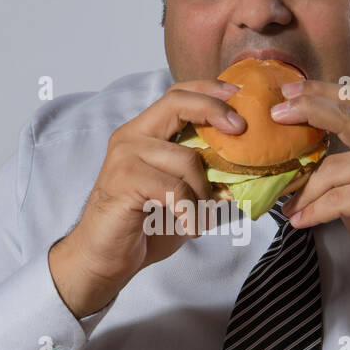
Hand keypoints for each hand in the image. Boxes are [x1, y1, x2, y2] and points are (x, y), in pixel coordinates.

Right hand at [49, 80, 245, 316]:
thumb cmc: (143, 228)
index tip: (240, 96)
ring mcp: (124, 156)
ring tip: (203, 217)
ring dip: (205, 193)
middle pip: (177, 103)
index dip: (210, 90)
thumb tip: (245, 171)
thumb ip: (204, 177)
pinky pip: (175, 189)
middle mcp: (131, 137)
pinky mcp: (124, 180)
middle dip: (215, 111)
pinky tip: (191, 228)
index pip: (177, 94)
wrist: (103, 259)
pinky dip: (191, 211)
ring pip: (186, 158)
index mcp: (144, 133)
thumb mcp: (182, 196)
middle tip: (241, 130)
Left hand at [273, 79, 349, 305]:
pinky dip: (313, 212)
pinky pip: (336, 199)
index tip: (287, 91)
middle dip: (305, 111)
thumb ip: (346, 158)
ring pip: (332, 169)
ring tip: (288, 206)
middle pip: (343, 116)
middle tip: (275, 116)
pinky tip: (300, 220)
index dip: (319, 91)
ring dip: (304, 191)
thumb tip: (297, 151)